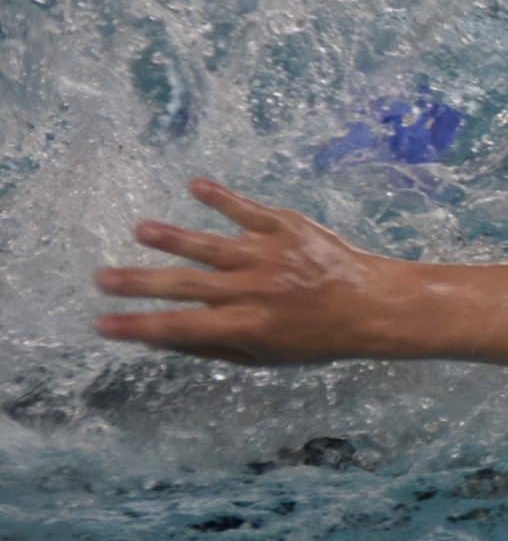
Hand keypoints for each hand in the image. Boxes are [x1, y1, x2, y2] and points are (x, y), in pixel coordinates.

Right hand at [96, 179, 410, 364]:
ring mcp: (270, 256)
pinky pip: (248, 210)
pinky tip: (196, 185)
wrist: (373, 304)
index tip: (102, 323)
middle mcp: (255, 290)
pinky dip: (222, 198)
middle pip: (186, 285)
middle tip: (101, 277)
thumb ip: (213, 346)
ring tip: (141, 230)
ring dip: (174, 237)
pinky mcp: (287, 228)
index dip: (139, 326)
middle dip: (139, 282)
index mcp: (248, 326)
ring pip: (212, 244)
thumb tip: (160, 338)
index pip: (181, 327)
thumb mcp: (266, 356)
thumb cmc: (315, 337)